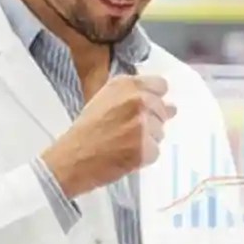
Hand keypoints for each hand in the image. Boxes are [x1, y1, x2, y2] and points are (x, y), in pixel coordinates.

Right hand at [41, 75, 175, 197]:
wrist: (72, 158)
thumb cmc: (86, 129)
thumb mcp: (104, 99)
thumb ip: (133, 96)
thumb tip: (170, 106)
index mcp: (127, 85)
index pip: (161, 86)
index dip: (155, 97)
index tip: (146, 107)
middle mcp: (138, 101)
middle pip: (162, 110)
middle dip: (150, 121)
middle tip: (127, 131)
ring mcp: (144, 125)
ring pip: (160, 132)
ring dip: (147, 139)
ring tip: (123, 143)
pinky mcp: (146, 148)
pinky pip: (156, 151)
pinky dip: (144, 156)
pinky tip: (126, 155)